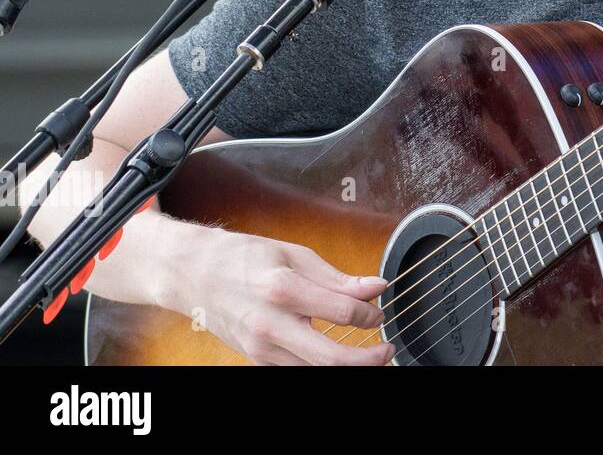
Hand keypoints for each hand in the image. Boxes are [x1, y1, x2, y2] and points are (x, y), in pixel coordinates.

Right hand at [169, 228, 394, 365]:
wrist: (191, 274)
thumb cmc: (241, 258)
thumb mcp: (293, 254)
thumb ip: (336, 277)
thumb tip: (375, 287)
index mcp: (282, 289)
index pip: (342, 312)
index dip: (370, 315)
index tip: (379, 311)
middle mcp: (270, 325)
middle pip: (330, 357)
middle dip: (368, 358)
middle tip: (387, 349)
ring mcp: (260, 348)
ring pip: (314, 371)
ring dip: (348, 367)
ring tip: (369, 355)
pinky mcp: (256, 359)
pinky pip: (297, 370)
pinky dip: (321, 367)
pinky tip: (337, 357)